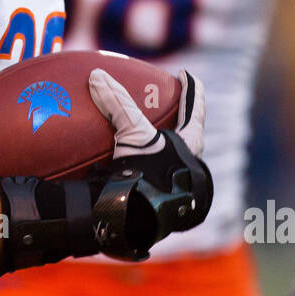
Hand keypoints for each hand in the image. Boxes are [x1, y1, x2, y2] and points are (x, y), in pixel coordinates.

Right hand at [86, 68, 211, 257]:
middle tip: (159, 96)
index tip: (184, 74)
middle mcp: (184, 162)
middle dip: (174, 113)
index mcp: (191, 144)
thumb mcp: (135, 135)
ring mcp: (169, 179)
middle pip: (184, 129)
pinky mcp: (152, 191)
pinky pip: (144, 166)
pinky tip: (115, 153)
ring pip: (166, 151)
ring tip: (136, 122)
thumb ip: (118, 104)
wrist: (138, 221)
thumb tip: (98, 76)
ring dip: (154, 137)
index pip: (196, 108)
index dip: (192, 89)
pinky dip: (133, 156)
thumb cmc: (150, 176)